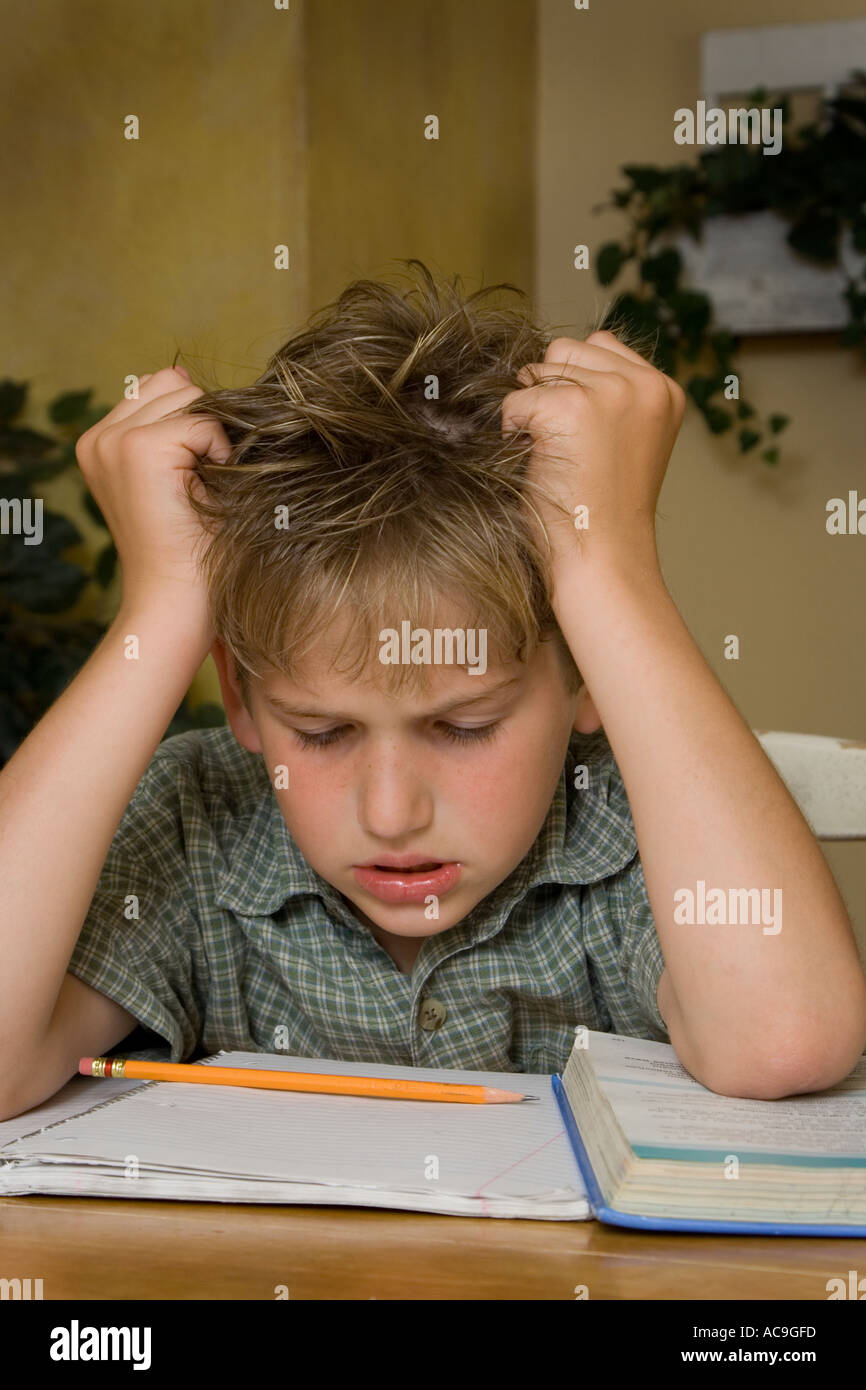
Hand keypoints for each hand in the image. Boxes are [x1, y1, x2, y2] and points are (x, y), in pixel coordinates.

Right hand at [75, 366, 230, 625]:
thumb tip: (184, 373)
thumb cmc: (190, 550)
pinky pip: (202, 421)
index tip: (197, 474)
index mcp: (101, 442)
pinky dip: (219, 452)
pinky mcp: (138, 449)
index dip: (194, 423)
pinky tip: (209, 490)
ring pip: (189, 398)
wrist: (176, 601)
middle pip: (175, 386)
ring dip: (212, 439)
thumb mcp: (179, 477)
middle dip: (204, 426)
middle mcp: (99, 437)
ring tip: (204, 487)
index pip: (160, 389)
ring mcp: (114, 441)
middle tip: (203, 483)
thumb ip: (176, 426)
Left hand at [501, 330, 684, 574]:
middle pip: (565, 350)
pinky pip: (515, 400)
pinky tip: (539, 465)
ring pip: (539, 369)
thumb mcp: (626, 441)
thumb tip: (551, 361)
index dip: (574, 385)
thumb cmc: (601, 512)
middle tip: (564, 449)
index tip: (580, 436)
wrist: (602, 560)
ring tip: (554, 456)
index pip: (598, 347)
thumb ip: (610, 396)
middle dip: (550, 392)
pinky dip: (513, 432)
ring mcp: (609, 392)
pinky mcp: (570, 408)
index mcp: (665, 391)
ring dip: (532, 409)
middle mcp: (644, 384)